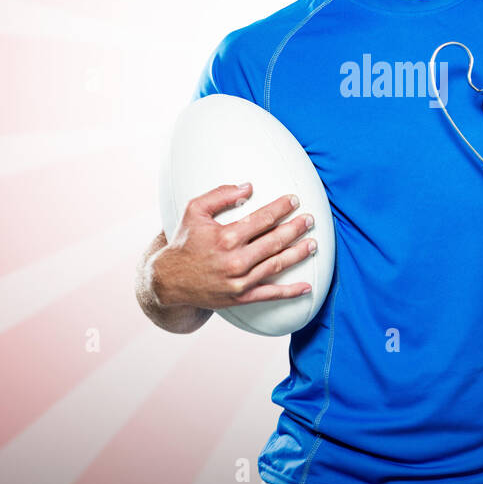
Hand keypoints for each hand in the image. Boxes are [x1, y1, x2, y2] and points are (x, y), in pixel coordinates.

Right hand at [149, 182, 316, 309]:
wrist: (169, 281)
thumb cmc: (185, 242)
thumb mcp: (194, 211)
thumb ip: (220, 195)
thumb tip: (248, 186)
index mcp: (226, 237)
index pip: (262, 219)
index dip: (281, 208)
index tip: (295, 201)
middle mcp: (235, 260)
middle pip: (275, 241)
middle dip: (296, 229)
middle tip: (310, 220)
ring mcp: (239, 281)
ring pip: (277, 265)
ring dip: (298, 254)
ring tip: (313, 244)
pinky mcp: (240, 297)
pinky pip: (270, 294)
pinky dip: (290, 292)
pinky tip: (307, 286)